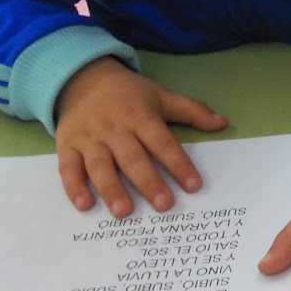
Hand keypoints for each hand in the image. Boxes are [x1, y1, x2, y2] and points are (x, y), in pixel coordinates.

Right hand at [53, 58, 228, 216]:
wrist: (83, 78)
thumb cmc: (129, 94)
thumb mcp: (161, 96)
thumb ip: (192, 110)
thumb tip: (223, 123)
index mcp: (141, 116)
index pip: (163, 142)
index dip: (179, 164)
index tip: (194, 185)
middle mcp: (115, 128)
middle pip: (133, 157)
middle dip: (148, 181)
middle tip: (163, 205)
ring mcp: (89, 137)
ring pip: (100, 165)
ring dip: (111, 189)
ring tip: (123, 212)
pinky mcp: (67, 145)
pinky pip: (68, 167)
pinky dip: (74, 186)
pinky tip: (85, 205)